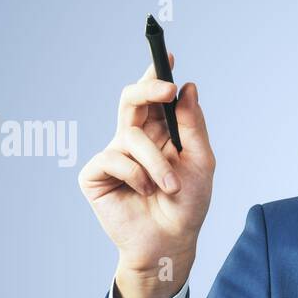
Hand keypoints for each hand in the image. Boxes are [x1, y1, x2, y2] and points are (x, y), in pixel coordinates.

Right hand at [78, 52, 215, 294]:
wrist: (171, 243)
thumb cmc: (187, 205)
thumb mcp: (200, 163)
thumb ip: (192, 126)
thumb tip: (187, 88)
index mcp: (159, 134)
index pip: (154, 97)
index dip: (157, 74)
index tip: (169, 54)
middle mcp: (134, 140)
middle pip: (131, 99)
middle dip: (148, 88)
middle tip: (167, 88)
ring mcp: (113, 156)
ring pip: (131, 135)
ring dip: (156, 161)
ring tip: (169, 186)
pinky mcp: (96, 175)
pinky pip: (114, 159)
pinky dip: (135, 176)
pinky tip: (143, 193)